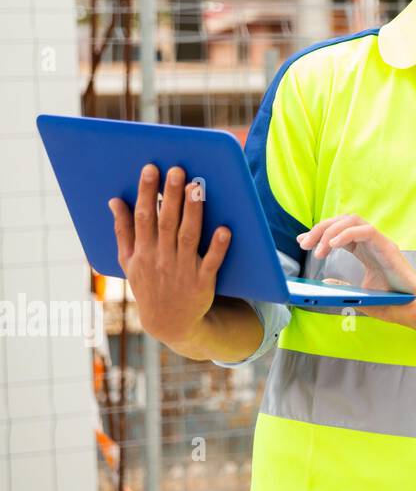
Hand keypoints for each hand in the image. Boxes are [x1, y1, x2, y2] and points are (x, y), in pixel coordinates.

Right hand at [108, 164, 230, 347]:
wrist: (169, 323)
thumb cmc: (149, 284)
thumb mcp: (128, 261)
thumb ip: (122, 230)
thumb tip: (114, 200)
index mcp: (142, 251)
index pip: (144, 216)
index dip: (147, 192)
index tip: (150, 168)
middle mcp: (161, 258)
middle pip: (166, 222)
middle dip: (171, 195)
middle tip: (177, 169)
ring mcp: (182, 269)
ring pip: (188, 236)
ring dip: (193, 212)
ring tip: (197, 187)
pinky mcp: (202, 281)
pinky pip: (211, 262)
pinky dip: (218, 247)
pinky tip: (225, 229)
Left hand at [297, 214, 415, 325]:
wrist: (413, 310)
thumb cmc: (391, 302)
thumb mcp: (358, 294)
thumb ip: (342, 286)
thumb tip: (324, 283)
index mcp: (366, 250)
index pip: (340, 232)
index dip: (320, 233)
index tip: (302, 242)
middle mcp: (372, 242)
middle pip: (343, 221)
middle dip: (320, 229)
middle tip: (304, 244)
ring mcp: (381, 243)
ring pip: (353, 220)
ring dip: (330, 230)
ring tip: (319, 248)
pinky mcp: (388, 248)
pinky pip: (366, 230)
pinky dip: (346, 234)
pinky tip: (333, 245)